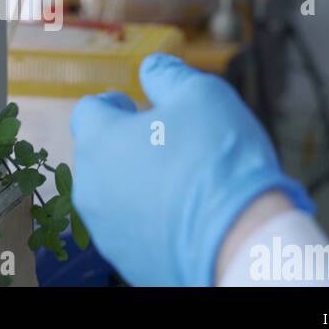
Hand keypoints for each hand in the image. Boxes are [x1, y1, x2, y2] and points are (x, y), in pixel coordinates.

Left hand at [69, 54, 313, 285]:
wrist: (240, 242)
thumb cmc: (217, 162)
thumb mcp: (201, 94)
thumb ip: (168, 75)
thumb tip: (152, 67)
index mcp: (98, 142)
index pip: (89, 111)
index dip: (114, 104)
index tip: (136, 106)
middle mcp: (90, 188)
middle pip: (101, 155)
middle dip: (127, 144)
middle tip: (168, 143)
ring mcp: (105, 230)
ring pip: (114, 194)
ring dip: (138, 182)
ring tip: (182, 181)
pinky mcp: (127, 261)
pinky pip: (133, 229)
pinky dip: (151, 218)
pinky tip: (185, 215)